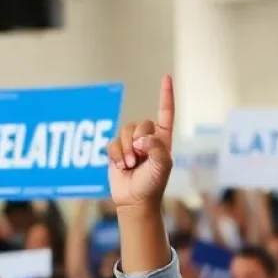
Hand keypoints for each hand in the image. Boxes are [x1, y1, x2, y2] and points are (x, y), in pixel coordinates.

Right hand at [107, 74, 174, 211]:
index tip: (166, 77)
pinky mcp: (117, 149)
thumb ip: (156, 148)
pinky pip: (112, 142)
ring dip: (126, 150)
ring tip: (131, 165)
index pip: (166, 113)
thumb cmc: (154, 184)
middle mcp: (148, 138)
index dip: (166, 95)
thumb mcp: (162, 166)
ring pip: (125, 131)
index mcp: (164, 139)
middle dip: (138, 141)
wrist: (136, 200)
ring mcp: (132, 143)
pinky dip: (116, 154)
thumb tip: (141, 138)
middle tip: (140, 159)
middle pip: (140, 123)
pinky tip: (122, 166)